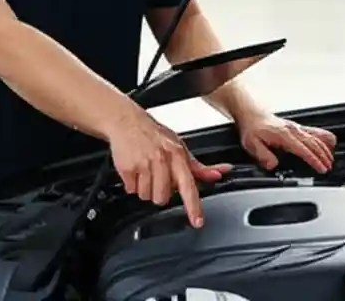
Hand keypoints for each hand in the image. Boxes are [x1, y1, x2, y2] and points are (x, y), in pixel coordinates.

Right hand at [106, 107, 231, 227]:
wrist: (126, 121)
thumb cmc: (155, 136)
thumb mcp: (179, 148)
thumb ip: (198, 167)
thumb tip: (218, 174)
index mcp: (177, 156)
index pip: (188, 185)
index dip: (193, 206)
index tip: (197, 222)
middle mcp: (161, 160)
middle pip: (163, 198)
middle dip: (159, 192)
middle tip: (157, 177)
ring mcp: (143, 164)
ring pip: (146, 196)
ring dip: (144, 188)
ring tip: (144, 171)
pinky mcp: (127, 167)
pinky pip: (131, 189)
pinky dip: (131, 183)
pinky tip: (134, 170)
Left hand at [237, 112, 336, 172]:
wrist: (251, 113)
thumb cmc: (252, 128)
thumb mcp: (252, 143)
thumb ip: (263, 155)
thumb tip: (272, 165)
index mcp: (284, 136)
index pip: (303, 150)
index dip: (314, 160)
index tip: (322, 168)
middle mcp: (292, 130)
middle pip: (314, 144)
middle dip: (323, 156)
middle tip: (329, 167)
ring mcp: (296, 127)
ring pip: (316, 137)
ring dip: (325, 148)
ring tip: (331, 159)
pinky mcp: (296, 126)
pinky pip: (314, 131)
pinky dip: (324, 137)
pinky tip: (330, 141)